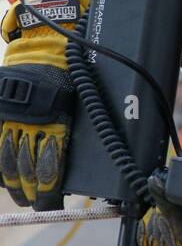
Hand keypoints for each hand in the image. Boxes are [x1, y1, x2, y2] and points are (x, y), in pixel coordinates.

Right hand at [0, 0, 88, 208]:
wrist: (47, 41)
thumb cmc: (73, 69)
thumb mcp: (83, 98)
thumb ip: (83, 126)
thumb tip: (107, 148)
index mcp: (56, 124)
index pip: (49, 167)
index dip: (47, 190)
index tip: (50, 203)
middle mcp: (32, 123)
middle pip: (27, 167)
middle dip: (30, 190)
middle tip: (34, 203)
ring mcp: (13, 117)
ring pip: (8, 157)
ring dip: (14, 180)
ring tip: (19, 195)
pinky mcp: (3, 110)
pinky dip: (0, 161)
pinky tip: (3, 174)